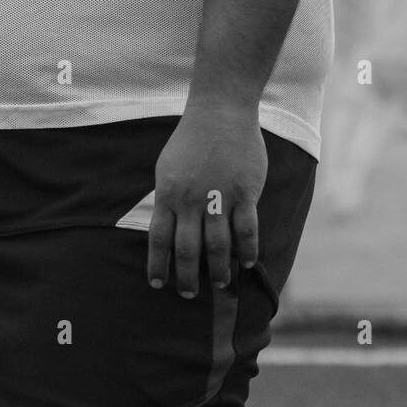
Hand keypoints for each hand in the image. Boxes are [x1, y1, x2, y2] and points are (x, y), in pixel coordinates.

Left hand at [147, 104, 266, 297]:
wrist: (221, 111)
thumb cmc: (192, 139)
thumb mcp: (167, 167)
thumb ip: (168, 198)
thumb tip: (168, 230)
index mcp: (169, 194)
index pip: (160, 239)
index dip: (158, 265)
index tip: (158, 284)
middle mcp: (191, 200)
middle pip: (188, 249)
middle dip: (188, 277)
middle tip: (190, 295)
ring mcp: (219, 197)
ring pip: (218, 245)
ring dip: (218, 270)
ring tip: (220, 284)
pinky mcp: (245, 192)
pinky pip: (246, 229)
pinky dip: (247, 250)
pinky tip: (246, 262)